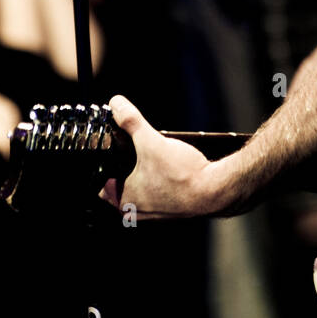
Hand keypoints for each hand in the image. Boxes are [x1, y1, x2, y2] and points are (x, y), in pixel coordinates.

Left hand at [98, 96, 219, 218]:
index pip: (101, 184)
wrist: (215, 191)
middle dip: (126, 168)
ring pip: (141, 190)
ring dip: (144, 175)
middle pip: (120, 185)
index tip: (112, 151)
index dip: (104, 165)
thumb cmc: (182, 175)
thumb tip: (116, 104)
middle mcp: (137, 211)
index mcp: (123, 200)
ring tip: (153, 158)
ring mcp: (155, 213)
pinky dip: (160, 182)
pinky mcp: (172, 210)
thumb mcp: (152, 142)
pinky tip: (170, 168)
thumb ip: (131, 122)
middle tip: (133, 151)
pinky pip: (158, 194)